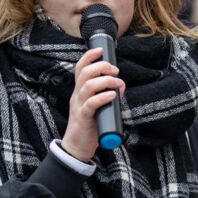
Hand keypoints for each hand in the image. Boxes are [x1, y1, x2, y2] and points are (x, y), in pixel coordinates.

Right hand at [61, 47, 125, 161]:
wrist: (77, 147)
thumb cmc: (89, 126)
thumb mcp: (98, 107)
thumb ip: (107, 94)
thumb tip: (120, 85)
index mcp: (80, 91)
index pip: (80, 68)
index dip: (89, 56)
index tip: (101, 50)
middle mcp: (77, 96)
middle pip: (84, 73)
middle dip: (101, 67)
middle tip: (115, 71)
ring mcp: (79, 106)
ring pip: (87, 86)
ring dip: (106, 81)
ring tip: (117, 83)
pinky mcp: (83, 118)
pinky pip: (90, 104)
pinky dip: (103, 97)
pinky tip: (113, 95)